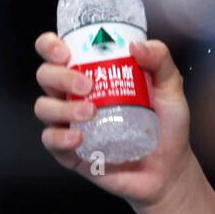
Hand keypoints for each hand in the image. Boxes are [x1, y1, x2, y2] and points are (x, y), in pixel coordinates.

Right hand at [33, 32, 196, 209]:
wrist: (169, 168)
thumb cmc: (167, 126)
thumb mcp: (171, 89)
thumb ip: (161, 62)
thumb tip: (136, 45)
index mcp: (94, 74)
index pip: (58, 52)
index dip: (50, 46)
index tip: (64, 51)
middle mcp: (76, 96)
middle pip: (46, 76)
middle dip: (60, 76)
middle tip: (87, 85)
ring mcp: (70, 124)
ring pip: (44, 107)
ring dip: (62, 108)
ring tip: (90, 112)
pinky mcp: (70, 151)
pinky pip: (50, 141)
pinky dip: (60, 137)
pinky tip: (79, 138)